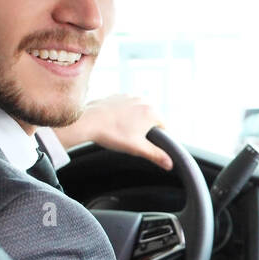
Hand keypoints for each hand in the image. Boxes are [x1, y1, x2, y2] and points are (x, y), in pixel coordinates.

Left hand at [55, 94, 172, 169]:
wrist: (88, 122)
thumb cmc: (113, 134)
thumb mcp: (137, 148)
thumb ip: (156, 155)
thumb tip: (170, 164)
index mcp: (151, 112)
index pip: (164, 127)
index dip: (157, 138)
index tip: (145, 144)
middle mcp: (142, 100)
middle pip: (151, 118)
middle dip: (145, 128)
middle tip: (132, 139)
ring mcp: (129, 96)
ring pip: (138, 111)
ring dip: (134, 120)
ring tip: (121, 131)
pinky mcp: (117, 96)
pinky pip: (126, 106)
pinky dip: (123, 114)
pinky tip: (114, 123)